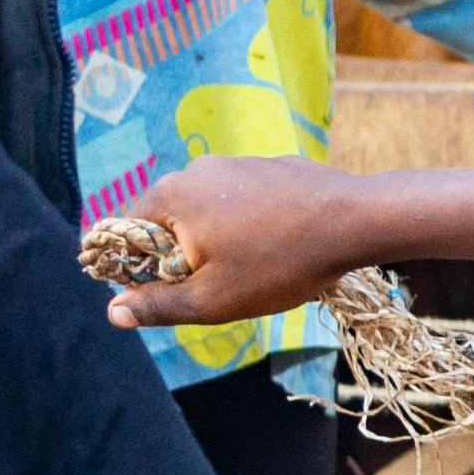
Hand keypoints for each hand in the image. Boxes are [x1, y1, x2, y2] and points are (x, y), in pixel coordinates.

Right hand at [102, 157, 373, 331]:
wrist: (360, 220)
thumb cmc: (281, 263)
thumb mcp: (212, 299)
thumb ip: (157, 305)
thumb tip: (113, 311)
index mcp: (170, 194)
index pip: (126, 234)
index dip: (140, 270)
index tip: (174, 292)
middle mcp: (198, 169)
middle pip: (169, 224)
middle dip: (187, 258)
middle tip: (224, 284)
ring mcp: (238, 163)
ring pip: (210, 214)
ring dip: (222, 244)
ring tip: (260, 266)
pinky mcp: (273, 168)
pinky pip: (246, 203)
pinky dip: (254, 226)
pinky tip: (285, 245)